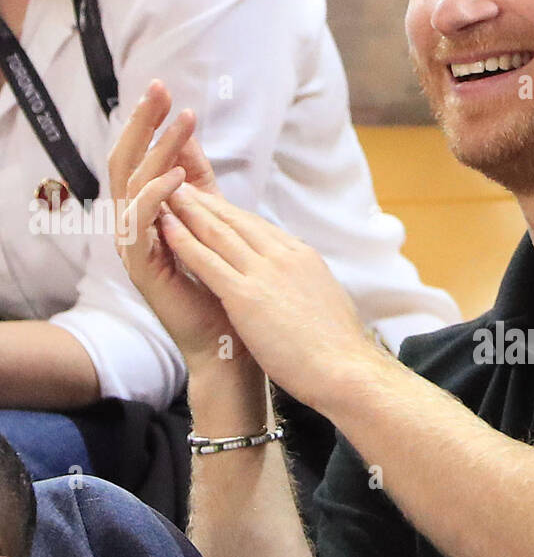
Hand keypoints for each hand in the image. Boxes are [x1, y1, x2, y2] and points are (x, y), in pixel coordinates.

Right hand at [109, 82, 251, 371]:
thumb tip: (188, 141)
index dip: (150, 124)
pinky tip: (176, 179)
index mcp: (148, 214)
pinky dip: (156, 199)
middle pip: (127, 163)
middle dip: (143, 125)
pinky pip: (139, 226)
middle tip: (158, 89)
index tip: (165, 89)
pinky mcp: (142, 269)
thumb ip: (199, 186)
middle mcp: (134, 227)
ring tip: (179, 125)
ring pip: (132, 187)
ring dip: (157, 153)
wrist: (230, 342)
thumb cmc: (224, 286)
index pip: (141, 158)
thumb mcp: (212, 223)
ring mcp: (135, 248)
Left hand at [159, 182, 369, 408]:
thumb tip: (306, 287)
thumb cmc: (340, 350)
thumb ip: (308, 287)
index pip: (261, 229)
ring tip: (166, 193)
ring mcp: (265, 274)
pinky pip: (207, 261)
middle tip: (181, 184)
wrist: (346, 372)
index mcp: (304, 259)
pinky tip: (164, 227)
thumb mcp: (326, 303)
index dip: (232, 214)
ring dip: (189, 211)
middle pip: (237, 222)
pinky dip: (183, 241)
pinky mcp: (246, 296)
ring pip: (219, 233)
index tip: (212, 204)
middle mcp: (284, 257)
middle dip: (206, 202)